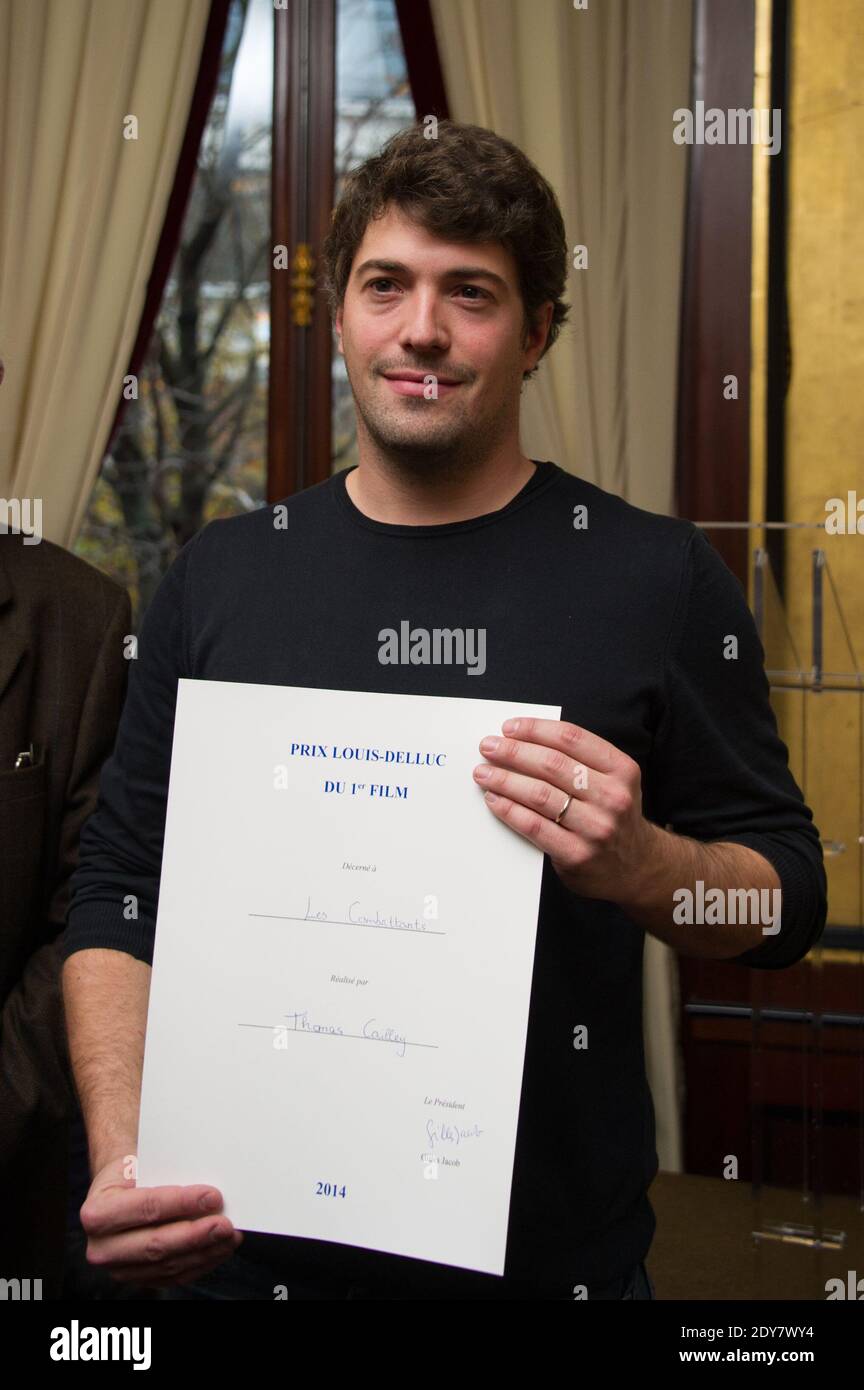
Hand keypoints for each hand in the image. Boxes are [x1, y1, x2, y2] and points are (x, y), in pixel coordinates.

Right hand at [80, 1153, 243, 1287]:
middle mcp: (102, 1247)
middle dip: (196, 1234)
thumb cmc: (135, 1171)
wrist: (118, 1190)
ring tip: (230, 1235)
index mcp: (96, 1213)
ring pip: (168, 1264)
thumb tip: (210, 1184)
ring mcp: (119, 1268)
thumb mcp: (141, 1163)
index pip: (147, 1208)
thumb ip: (169, 1172)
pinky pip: (174, 1277)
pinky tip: (219, 1249)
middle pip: (156, 1244)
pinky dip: (201, 1263)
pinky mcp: (138, 1279)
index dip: (182, 1203)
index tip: (213, 1196)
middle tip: (225, 1223)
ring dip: (204, 1251)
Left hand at [472, 716, 655, 901]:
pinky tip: (494, 800)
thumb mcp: (613, 781)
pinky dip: (509, 810)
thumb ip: (580, 760)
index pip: (571, 738)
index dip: (535, 729)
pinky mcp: (577, 855)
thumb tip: (525, 740)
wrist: (637, 867)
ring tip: (483, 773)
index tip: (509, 727)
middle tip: (488, 747)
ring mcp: (596, 828)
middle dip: (513, 752)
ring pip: (540, 795)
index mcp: (621, 770)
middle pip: (552, 764)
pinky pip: (535, 826)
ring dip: (505, 780)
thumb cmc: (613, 816)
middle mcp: (612, 797)